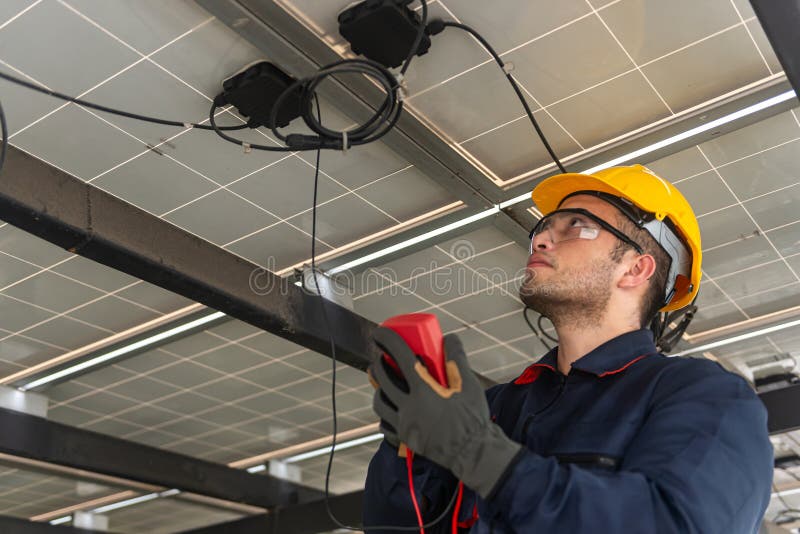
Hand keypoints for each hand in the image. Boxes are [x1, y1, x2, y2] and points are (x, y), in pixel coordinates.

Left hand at [369, 328, 521, 497]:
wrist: (473, 453)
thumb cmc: (472, 419)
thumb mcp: (468, 384)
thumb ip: (456, 358)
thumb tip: (449, 339)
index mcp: (423, 391)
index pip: (400, 357)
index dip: (388, 340)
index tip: (380, 332)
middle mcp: (409, 408)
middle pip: (384, 379)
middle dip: (379, 363)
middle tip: (381, 355)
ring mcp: (405, 425)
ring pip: (380, 403)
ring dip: (378, 388)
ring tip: (383, 381)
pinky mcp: (406, 439)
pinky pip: (385, 424)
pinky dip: (384, 412)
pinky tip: (390, 407)